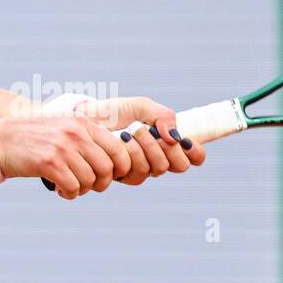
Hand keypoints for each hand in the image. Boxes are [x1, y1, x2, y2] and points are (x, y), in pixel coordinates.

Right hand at [0, 115, 131, 199]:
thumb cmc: (34, 140)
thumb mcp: (63, 128)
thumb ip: (87, 139)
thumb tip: (116, 162)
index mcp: (82, 123)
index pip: (118, 147)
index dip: (121, 167)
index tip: (113, 176)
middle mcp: (75, 132)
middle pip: (107, 167)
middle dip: (102, 183)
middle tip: (90, 186)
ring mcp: (62, 146)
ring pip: (90, 180)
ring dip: (82, 190)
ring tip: (70, 188)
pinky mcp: (49, 162)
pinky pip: (73, 187)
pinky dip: (69, 194)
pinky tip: (60, 190)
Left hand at [74, 96, 207, 186]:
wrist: (86, 118)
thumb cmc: (114, 112)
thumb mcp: (141, 106)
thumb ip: (163, 116)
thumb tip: (176, 136)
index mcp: (166, 143)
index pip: (192, 158)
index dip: (196, 153)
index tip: (187, 141)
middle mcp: (155, 160)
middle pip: (178, 166)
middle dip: (167, 148)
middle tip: (152, 131)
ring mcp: (139, 170)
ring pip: (156, 169)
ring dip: (147, 148)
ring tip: (133, 131)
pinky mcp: (122, 176)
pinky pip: (136, 173)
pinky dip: (131, 154)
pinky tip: (122, 140)